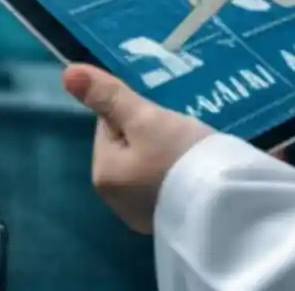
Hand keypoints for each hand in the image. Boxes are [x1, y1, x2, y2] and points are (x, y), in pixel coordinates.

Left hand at [62, 64, 213, 233]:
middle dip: (149, 135)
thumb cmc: (182, 157)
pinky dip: (174, 175)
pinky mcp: (165, 221)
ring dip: (163, 154)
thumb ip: (108, 96)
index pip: (108, 124)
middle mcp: (114, 199)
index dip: (135, 113)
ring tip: (190, 150)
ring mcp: (140, 214)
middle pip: (127, 147)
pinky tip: (193, 171)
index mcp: (103, 173)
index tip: (161, 118)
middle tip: (180, 135)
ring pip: (145, 166)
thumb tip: (68, 73)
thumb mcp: (145, 118)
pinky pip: (162, 185)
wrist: (227, 205)